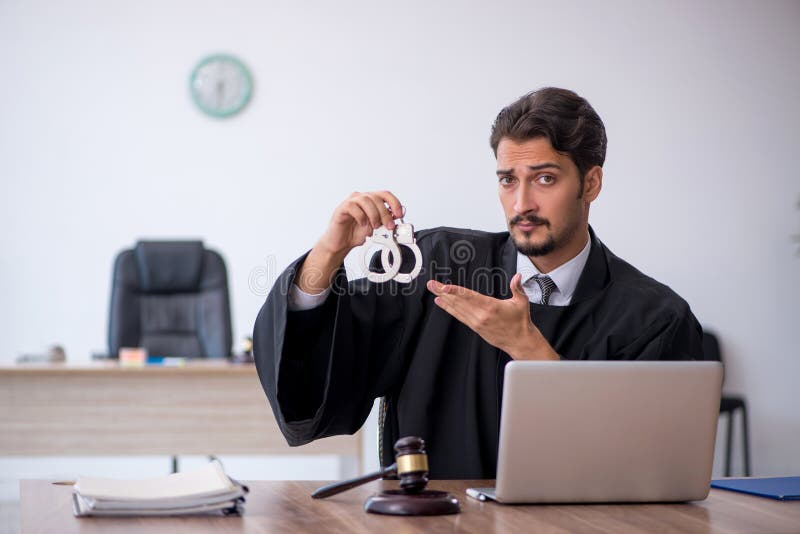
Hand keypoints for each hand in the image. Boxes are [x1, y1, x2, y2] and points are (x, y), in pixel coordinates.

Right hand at [317, 191, 403, 256]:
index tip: (399, 214)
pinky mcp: (342, 208)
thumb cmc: (356, 233)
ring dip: (373, 215)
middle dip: (385, 213)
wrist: (341, 243)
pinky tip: (362, 224)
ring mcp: (351, 201)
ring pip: (366, 200)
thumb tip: (394, 217)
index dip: (395, 203)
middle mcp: (362, 198)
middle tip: (388, 226)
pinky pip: (353, 207)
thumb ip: (384, 221)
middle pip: (377, 198)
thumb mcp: (375, 228)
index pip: (386, 194)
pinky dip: (361, 217)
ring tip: (374, 226)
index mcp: (371, 200)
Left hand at [426, 273, 559, 360]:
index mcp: (491, 307)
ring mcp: (476, 322)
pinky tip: (441, 303)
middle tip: (431, 284)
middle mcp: (481, 315)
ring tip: (433, 290)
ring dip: (443, 299)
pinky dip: (449, 309)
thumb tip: (517, 277)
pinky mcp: (475, 327)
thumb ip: (517, 287)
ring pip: (456, 308)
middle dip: (443, 292)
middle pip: (458, 301)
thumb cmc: (521, 322)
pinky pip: (459, 316)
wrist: (520, 341)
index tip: (444, 287)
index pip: (469, 296)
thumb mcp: (521, 302)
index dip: (455, 291)